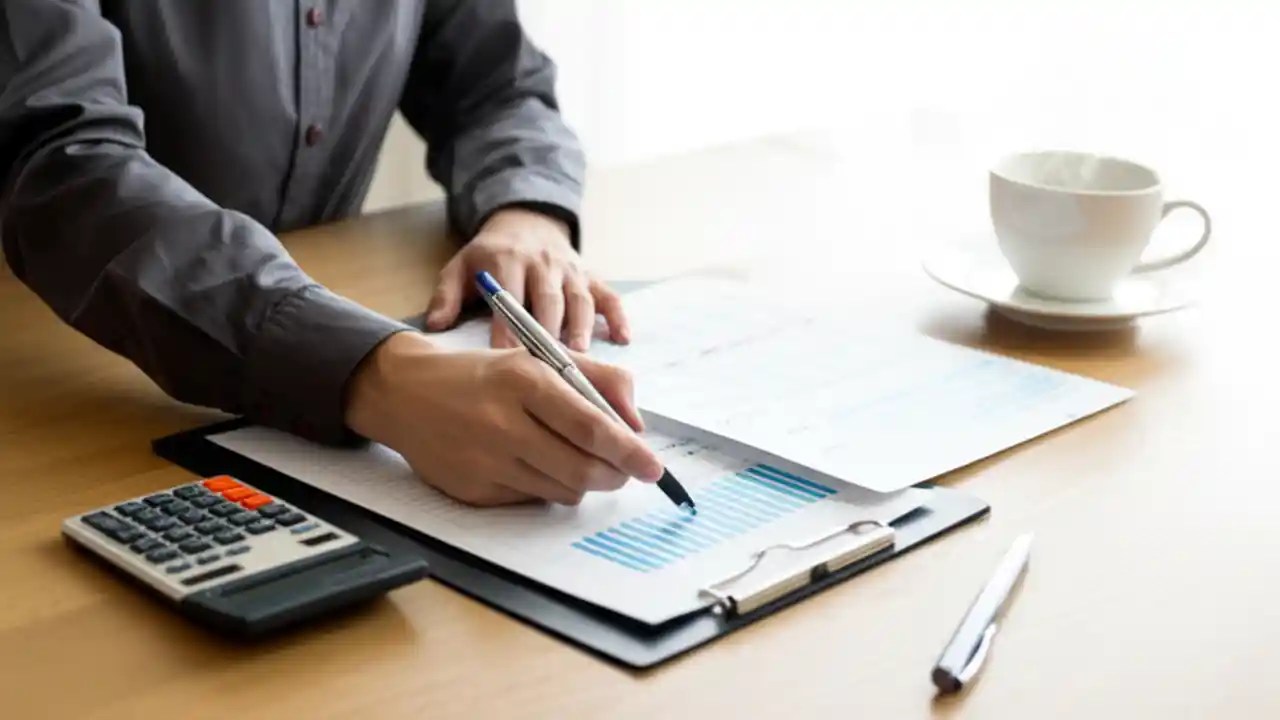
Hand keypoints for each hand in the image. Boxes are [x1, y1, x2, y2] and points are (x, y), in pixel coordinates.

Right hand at [344, 332, 663, 506]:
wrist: (406, 393)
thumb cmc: (483, 375)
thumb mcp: (537, 358)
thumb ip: (597, 380)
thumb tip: (635, 424)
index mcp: (524, 380)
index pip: (590, 425)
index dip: (628, 451)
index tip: (653, 466)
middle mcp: (503, 422)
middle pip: (582, 468)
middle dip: (615, 475)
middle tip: (625, 471)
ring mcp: (486, 461)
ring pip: (562, 490)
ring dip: (583, 481)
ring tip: (574, 459)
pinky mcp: (474, 490)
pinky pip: (532, 500)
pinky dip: (547, 487)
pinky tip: (532, 464)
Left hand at [424, 206, 628, 350]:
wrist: (525, 221)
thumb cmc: (490, 256)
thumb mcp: (460, 267)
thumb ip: (446, 295)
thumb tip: (434, 326)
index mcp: (506, 261)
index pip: (507, 298)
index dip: (507, 330)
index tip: (506, 359)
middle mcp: (542, 264)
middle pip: (548, 299)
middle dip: (549, 332)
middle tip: (548, 365)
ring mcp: (570, 270)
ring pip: (579, 299)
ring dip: (581, 327)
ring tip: (581, 356)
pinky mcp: (591, 276)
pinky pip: (609, 295)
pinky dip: (618, 316)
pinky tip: (623, 339)